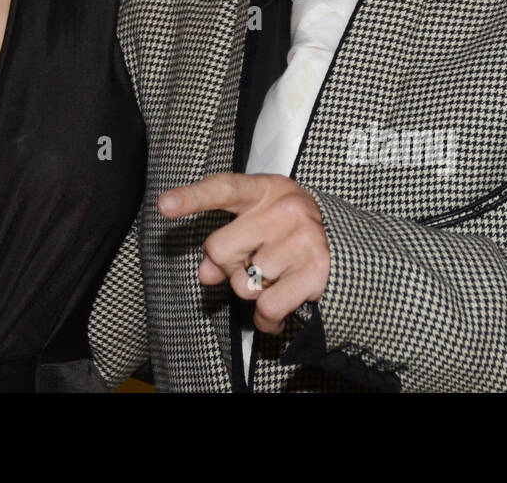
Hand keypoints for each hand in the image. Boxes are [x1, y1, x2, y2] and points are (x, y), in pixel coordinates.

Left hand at [158, 172, 330, 334]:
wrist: (342, 243)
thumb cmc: (284, 230)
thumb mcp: (254, 223)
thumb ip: (223, 244)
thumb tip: (206, 274)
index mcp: (263, 189)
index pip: (222, 188)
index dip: (192, 197)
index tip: (164, 205)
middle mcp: (284, 209)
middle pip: (220, 249)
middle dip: (228, 265)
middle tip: (251, 261)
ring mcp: (302, 239)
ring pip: (243, 284)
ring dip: (251, 291)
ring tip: (271, 278)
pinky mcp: (316, 271)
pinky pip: (267, 309)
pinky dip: (266, 319)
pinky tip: (276, 308)